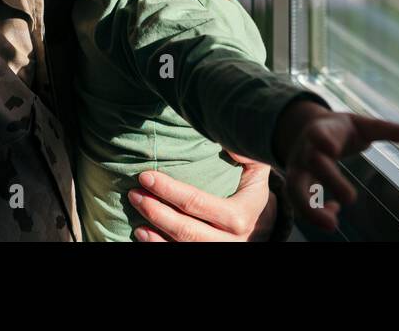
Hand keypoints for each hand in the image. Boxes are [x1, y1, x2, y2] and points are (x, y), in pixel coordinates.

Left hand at [127, 151, 275, 241]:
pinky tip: (143, 234)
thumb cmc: (252, 192)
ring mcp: (219, 252)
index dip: (168, 190)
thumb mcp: (257, 171)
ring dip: (154, 233)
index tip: (146, 176)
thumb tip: (230, 141)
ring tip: (135, 215)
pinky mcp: (209, 257)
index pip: (197, 203)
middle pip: (185, 229)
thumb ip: (247, 153)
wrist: (264, 227)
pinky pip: (180, 255)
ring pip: (181, 247)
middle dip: (155, 211)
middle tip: (133, 193)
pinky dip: (159, 247)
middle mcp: (230, 240)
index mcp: (240, 216)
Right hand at [274, 101, 398, 232]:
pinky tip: (333, 215)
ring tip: (331, 225)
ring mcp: (299, 168)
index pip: (318, 134)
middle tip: (351, 200)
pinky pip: (299, 203)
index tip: (332, 150)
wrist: (308, 130)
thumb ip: (385, 129)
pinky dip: (314, 212)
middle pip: (310, 164)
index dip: (322, 141)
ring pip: (295, 189)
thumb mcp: (361, 125)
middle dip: (328, 181)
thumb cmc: (340, 130)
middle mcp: (306, 150)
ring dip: (310, 209)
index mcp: (322, 131)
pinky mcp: (298, 185)